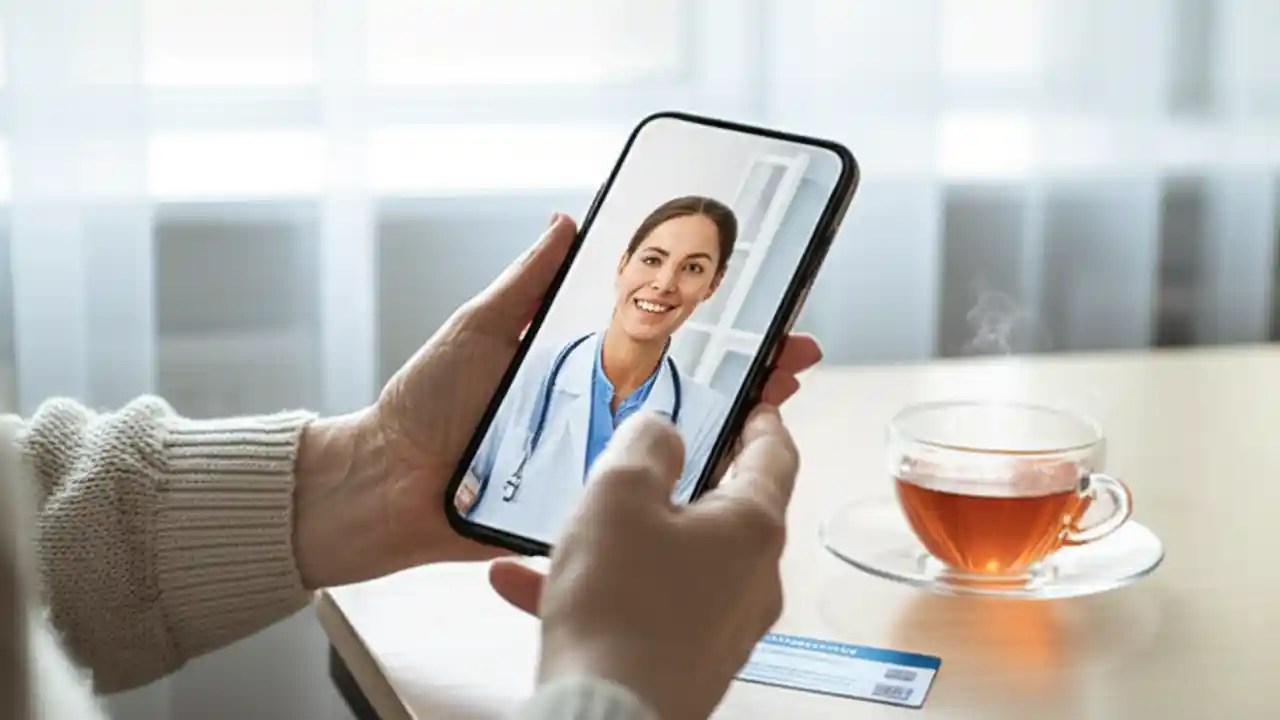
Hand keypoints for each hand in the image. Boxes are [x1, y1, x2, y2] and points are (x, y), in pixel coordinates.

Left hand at [290, 210, 820, 589]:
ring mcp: (594, 462)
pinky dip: (691, 488)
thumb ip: (525, 285)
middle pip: (687, 391)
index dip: (711, 327)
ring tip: (780, 398)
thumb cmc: (423, 404)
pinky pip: (643, 500)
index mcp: (576, 366)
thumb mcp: (478, 330)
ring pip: (679, 445)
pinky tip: (732, 472)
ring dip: (737, 423)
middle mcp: (595, 413)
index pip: (660, 340)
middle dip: (747, 372)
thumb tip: (566, 221)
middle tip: (794, 353)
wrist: (382, 484)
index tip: (759, 309)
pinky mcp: (583, 508)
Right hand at [490, 406, 799, 719]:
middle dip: (673, 483)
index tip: (756, 404)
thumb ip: (646, 445)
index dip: (762, 420)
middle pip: (720, 509)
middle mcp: (751, 577)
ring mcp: (721, 624)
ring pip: (669, 559)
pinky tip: (524, 582)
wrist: (606, 718)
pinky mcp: (685, 659)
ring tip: (559, 528)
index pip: (774, 455)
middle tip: (640, 458)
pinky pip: (641, 606)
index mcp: (751, 527)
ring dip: (616, 539)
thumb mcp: (619, 493)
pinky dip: (596, 587)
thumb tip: (662, 432)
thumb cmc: (619, 609)